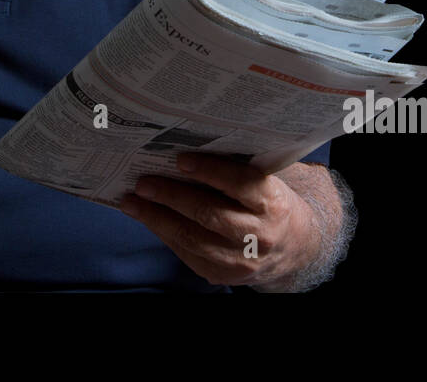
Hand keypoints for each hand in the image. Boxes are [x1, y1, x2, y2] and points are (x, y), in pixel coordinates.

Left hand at [120, 152, 323, 290]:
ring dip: (156, 218)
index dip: (209, 170)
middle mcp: (259, 235)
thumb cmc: (270, 203)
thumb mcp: (266, 182)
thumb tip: (185, 150)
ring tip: (132, 202)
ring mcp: (241, 260)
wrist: (294, 248)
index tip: (180, 159)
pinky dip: (164, 235)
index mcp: (273, 203)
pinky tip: (148, 219)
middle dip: (171, 196)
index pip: (239, 184)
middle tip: (143, 182)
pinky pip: (187, 255)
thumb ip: (237, 169)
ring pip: (192, 239)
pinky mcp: (224, 276)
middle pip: (208, 214)